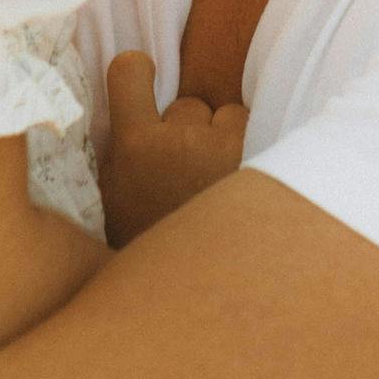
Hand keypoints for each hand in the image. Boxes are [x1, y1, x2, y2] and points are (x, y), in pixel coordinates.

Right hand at [100, 51, 249, 246]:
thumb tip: (119, 117)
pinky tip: (248, 187)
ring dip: (225, 143)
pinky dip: (256, 153)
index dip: (136, 71)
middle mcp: (174, 142)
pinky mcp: (263, 157)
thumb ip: (116, 164)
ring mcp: (223, 148)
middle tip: (191, 180)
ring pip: (226, 117)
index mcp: (131, 153)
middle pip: (186, 107)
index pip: (128, 74)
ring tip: (224, 188)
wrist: (205, 307)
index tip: (142, 70)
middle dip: (190, 133)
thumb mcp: (116, 212)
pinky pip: (259, 137)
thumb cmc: (157, 256)